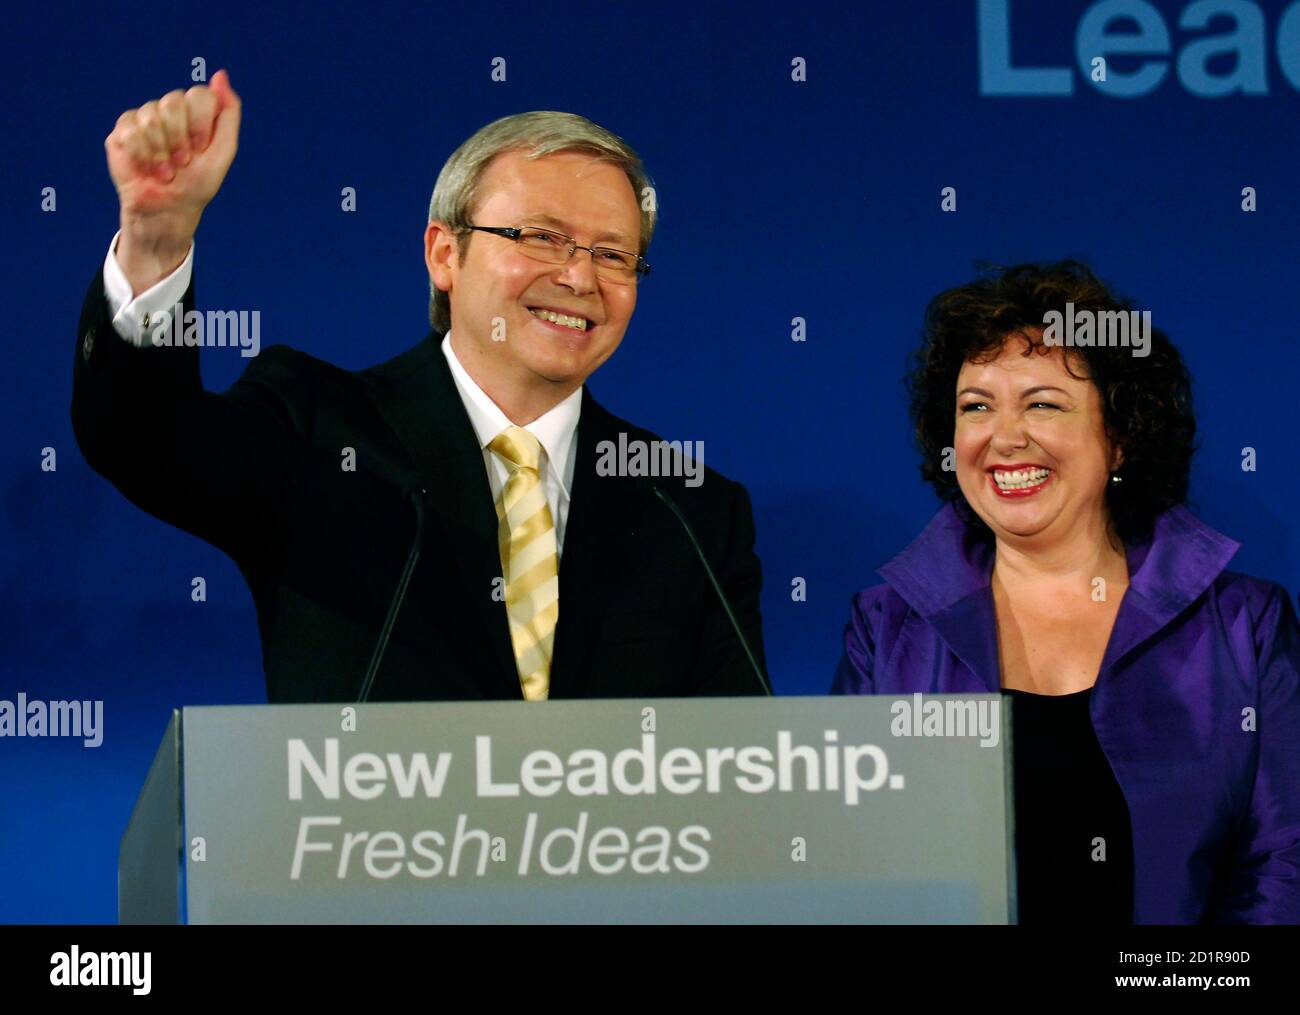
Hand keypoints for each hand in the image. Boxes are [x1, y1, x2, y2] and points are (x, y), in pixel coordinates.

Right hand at [105, 69, 241, 290]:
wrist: (169, 211)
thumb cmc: (198, 184)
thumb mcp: (223, 152)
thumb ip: (228, 114)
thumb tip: (220, 75)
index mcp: (195, 112)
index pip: (199, 95)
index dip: (200, 125)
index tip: (200, 150)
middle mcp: (169, 110)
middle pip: (173, 102)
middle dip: (181, 139)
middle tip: (182, 162)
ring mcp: (144, 118)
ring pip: (151, 118)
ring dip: (162, 153)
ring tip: (165, 170)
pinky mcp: (122, 131)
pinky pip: (131, 130)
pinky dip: (143, 155)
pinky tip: (146, 168)